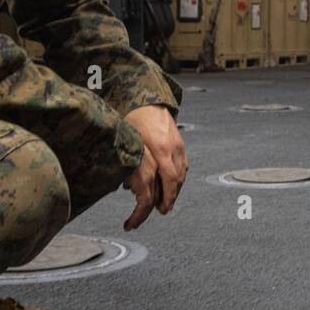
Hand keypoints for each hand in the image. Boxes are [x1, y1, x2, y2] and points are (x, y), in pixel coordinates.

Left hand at [122, 105, 187, 229]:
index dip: (167, 196)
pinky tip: (172, 184)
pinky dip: (178, 178)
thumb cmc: (133, 118)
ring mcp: (178, 145)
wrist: (147, 100)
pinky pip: (183, 165)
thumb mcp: (127, 140)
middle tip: (164, 210)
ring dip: (175, 190)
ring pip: (182, 173)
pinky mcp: (180, 143)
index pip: (169, 178)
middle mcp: (173, 148)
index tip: (161, 209)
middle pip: (177, 179)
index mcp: (160, 148)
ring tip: (167, 201)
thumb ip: (130, 162)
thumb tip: (127, 186)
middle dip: (172, 197)